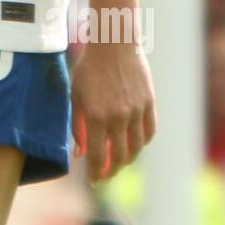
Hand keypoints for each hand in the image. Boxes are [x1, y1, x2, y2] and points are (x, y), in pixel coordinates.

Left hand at [71, 40, 156, 185]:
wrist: (114, 44)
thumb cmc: (89, 69)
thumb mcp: (76, 96)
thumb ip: (77, 126)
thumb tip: (79, 153)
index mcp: (96, 116)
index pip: (97, 155)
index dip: (95, 172)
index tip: (93, 181)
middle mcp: (118, 117)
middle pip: (118, 157)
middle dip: (111, 170)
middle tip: (105, 174)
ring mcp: (136, 111)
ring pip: (136, 148)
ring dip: (127, 160)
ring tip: (118, 162)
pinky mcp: (149, 104)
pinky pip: (149, 132)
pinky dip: (141, 143)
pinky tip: (134, 146)